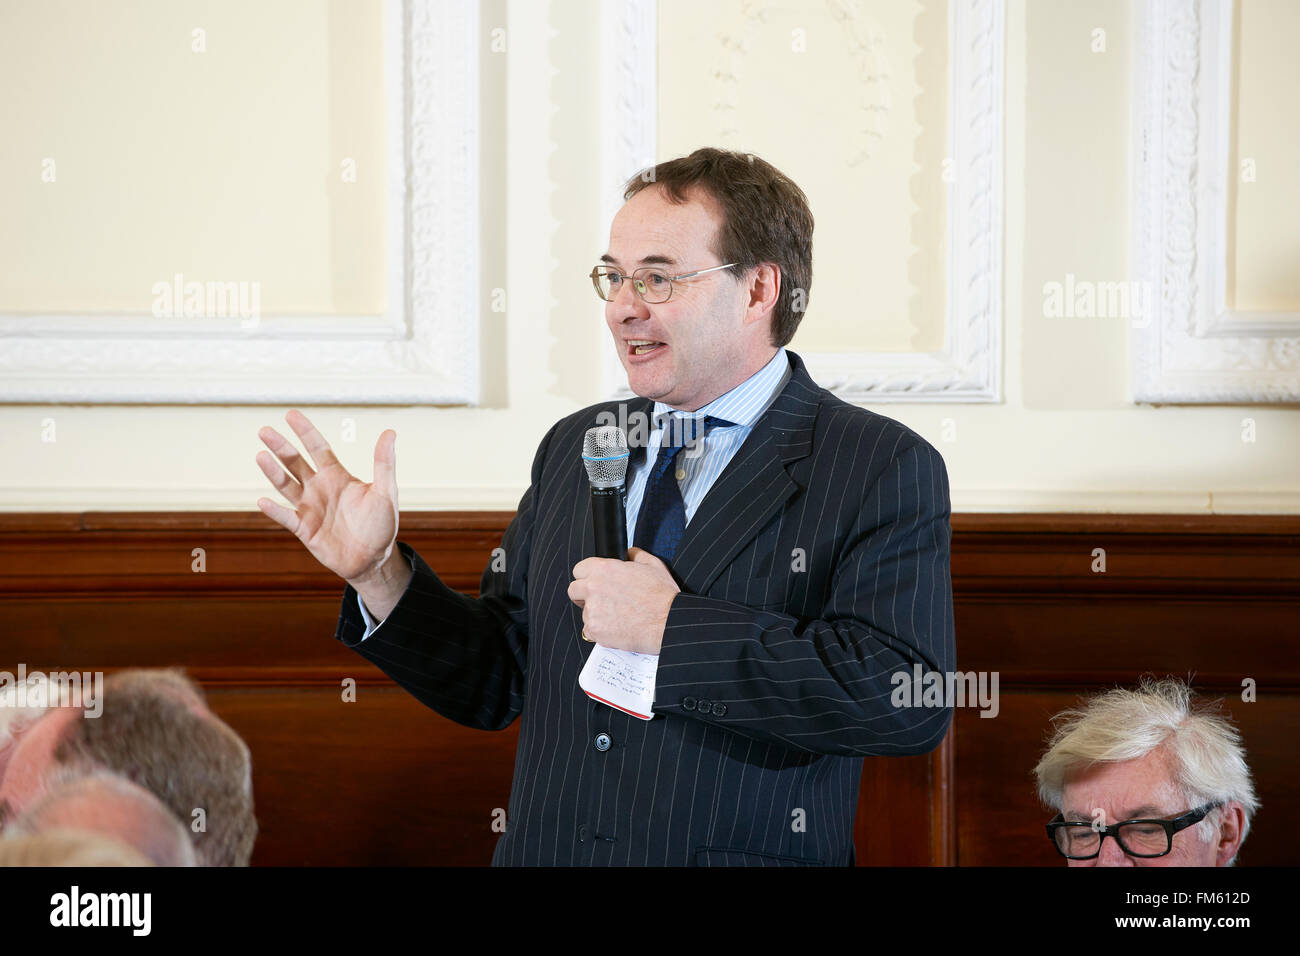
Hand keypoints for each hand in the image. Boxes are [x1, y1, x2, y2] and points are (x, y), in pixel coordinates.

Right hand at [255, 410, 398, 584]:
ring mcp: (309, 508)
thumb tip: (390, 432)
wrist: (374, 559)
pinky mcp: (305, 529)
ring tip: (260, 455)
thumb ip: (384, 462)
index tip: (290, 414)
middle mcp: (319, 488)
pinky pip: (286, 518)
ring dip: (273, 472)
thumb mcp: (385, 491)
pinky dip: (275, 511)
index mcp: (337, 476)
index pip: (318, 448)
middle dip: (281, 447)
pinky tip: (262, 501)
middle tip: (264, 430)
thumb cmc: (381, 524)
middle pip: (295, 462)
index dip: (305, 432)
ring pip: (286, 485)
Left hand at [567, 547, 679, 653]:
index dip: (587, 576)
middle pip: (573, 590)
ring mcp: (593, 610)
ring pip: (584, 612)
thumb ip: (635, 555)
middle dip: (584, 595)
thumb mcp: (653, 565)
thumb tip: (630, 553)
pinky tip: (617, 627)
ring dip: (595, 613)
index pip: (579, 569)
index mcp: (604, 570)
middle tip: (600, 600)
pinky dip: (600, 630)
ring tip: (617, 616)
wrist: (668, 622)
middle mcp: (594, 588)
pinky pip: (589, 630)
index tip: (593, 581)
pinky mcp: (595, 630)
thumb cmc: (663, 596)